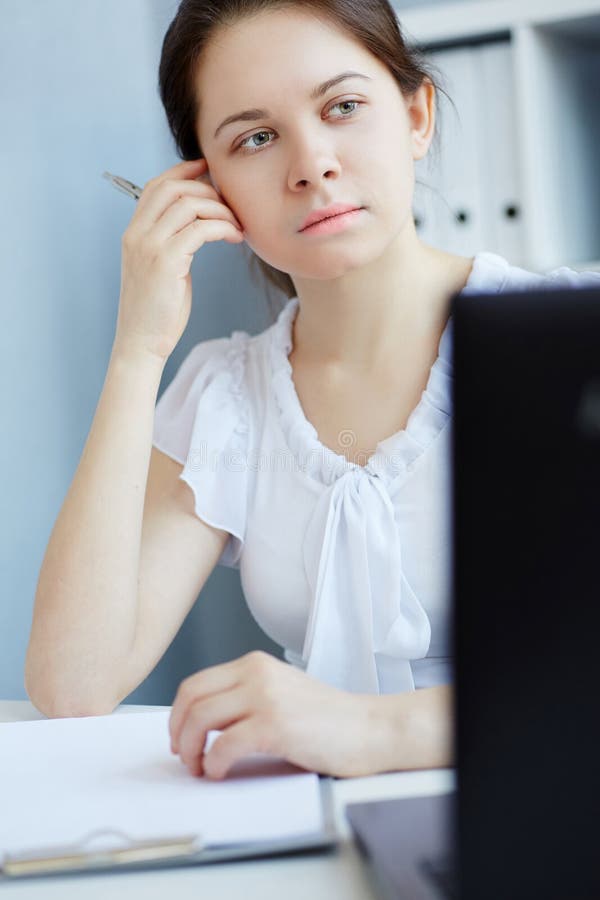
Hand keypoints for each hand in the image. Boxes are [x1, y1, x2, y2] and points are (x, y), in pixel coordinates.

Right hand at [115, 158, 243, 361]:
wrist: (142, 342)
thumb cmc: (157, 310)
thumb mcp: (160, 267)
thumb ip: (170, 241)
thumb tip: (198, 221)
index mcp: (134, 232)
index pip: (156, 186)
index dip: (183, 171)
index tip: (209, 169)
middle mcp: (138, 234)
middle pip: (174, 188)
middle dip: (207, 189)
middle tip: (230, 206)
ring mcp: (150, 247)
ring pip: (189, 205)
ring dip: (220, 210)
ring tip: (236, 225)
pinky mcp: (167, 262)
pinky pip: (200, 229)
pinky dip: (222, 227)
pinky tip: (234, 237)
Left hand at [168, 651, 382, 779]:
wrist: (368, 728)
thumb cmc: (327, 719)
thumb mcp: (280, 692)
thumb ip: (245, 698)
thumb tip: (201, 726)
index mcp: (255, 664)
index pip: (196, 683)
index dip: (178, 714)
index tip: (179, 737)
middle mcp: (256, 673)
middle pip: (192, 698)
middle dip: (178, 732)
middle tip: (185, 756)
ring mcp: (265, 697)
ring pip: (200, 719)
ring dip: (192, 750)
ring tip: (201, 768)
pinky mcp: (274, 725)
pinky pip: (223, 745)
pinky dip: (214, 763)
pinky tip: (220, 772)